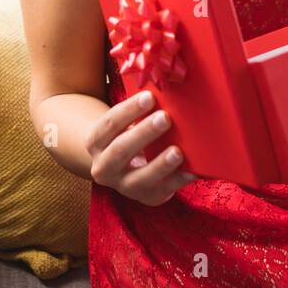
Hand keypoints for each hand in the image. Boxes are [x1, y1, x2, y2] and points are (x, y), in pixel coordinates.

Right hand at [85, 89, 196, 205]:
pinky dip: (178, 181)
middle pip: (121, 150)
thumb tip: (166, 90)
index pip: (109, 124)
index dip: (129, 110)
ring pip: (140, 178)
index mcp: (94, 142)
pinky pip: (162, 191)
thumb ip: (137, 111)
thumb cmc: (124, 134)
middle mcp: (103, 167)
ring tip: (177, 151)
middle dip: (144, 133)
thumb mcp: (120, 124)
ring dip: (160, 164)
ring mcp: (123, 186)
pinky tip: (192, 171)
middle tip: (165, 118)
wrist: (115, 166)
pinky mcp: (145, 198)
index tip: (150, 97)